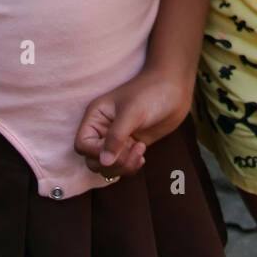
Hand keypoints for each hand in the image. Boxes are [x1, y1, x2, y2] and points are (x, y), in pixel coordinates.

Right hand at [74, 70, 193, 179]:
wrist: (173, 89)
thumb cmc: (150, 93)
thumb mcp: (131, 113)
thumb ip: (116, 137)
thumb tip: (104, 162)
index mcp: (96, 117)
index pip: (83, 145)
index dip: (97, 152)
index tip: (120, 146)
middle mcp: (102, 129)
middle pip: (94, 161)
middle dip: (114, 163)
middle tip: (133, 148)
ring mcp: (117, 139)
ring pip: (108, 167)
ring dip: (124, 166)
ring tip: (141, 150)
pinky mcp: (130, 145)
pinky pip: (123, 166)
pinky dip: (131, 166)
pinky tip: (142, 155)